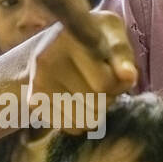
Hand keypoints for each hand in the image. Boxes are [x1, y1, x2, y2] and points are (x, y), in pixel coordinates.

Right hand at [23, 0, 135, 114]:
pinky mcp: (34, 99)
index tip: (113, 71)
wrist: (55, 44)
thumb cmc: (93, 38)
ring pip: (83, 119)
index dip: (117, 83)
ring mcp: (38, 81)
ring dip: (94, 113)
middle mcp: (48, 58)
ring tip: (90, 93)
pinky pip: (69, 126)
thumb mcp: (112, 35)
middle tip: (102, 84)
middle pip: (95, 103)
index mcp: (70, 38)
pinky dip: (79, 121)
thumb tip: (128, 76)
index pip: (105, 83)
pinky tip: (77, 103)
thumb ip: (122, 54)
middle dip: (107, 99)